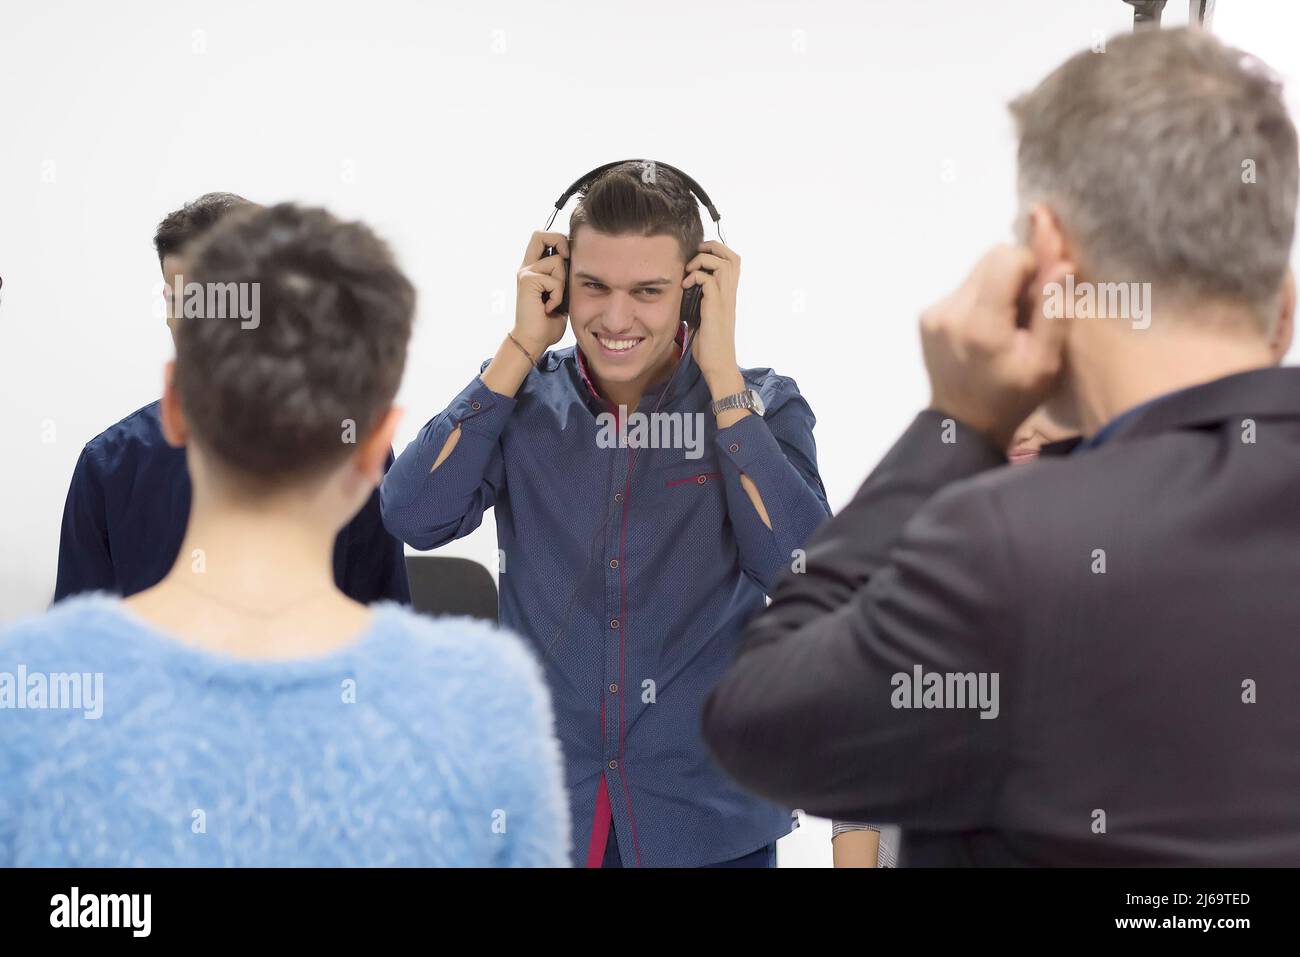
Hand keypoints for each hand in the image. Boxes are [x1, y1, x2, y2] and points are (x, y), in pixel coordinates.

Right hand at [514, 230, 569, 355]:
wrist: (533, 340)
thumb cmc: (547, 322)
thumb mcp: (561, 295)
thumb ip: (564, 278)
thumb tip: (579, 263)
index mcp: (534, 269)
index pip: (543, 239)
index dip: (559, 240)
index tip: (570, 256)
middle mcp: (527, 267)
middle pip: (541, 235)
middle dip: (559, 242)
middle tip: (567, 261)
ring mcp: (526, 272)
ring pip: (557, 261)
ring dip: (562, 282)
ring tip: (555, 300)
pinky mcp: (527, 280)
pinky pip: (555, 280)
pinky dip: (558, 296)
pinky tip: (549, 308)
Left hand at [685, 240, 739, 382]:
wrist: (717, 364)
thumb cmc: (709, 345)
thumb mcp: (700, 317)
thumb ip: (696, 302)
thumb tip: (682, 292)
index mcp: (728, 294)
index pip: (732, 261)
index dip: (716, 251)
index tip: (697, 258)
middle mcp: (730, 293)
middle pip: (732, 256)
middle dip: (711, 248)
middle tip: (694, 257)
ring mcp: (724, 299)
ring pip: (723, 263)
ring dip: (702, 261)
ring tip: (689, 272)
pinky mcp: (715, 307)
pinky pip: (709, 279)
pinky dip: (695, 277)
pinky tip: (685, 286)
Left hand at [920, 245, 1071, 449]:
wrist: (962, 424)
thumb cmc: (1012, 397)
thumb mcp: (1045, 364)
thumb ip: (1053, 312)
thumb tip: (1062, 266)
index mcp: (981, 325)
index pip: (1007, 258)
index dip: (1032, 267)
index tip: (1039, 296)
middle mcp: (950, 311)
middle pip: (990, 258)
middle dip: (1015, 275)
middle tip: (1024, 310)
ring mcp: (933, 313)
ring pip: (976, 271)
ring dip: (997, 287)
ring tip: (1005, 323)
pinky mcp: (926, 316)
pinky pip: (962, 288)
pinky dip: (980, 300)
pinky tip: (984, 329)